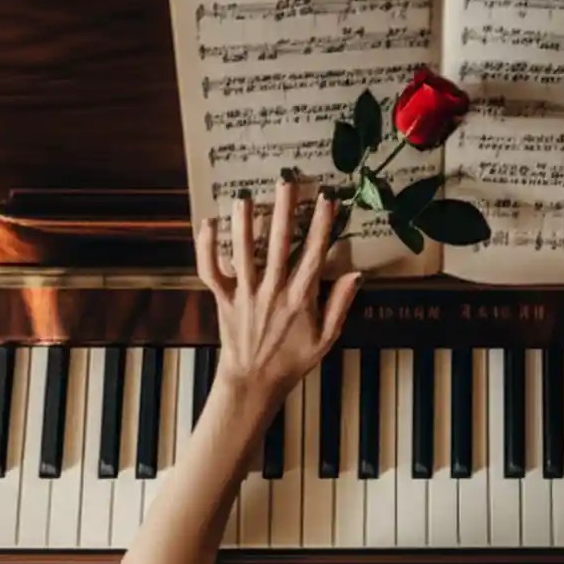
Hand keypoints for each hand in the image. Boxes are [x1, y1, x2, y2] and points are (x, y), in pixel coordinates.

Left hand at [195, 178, 362, 406]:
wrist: (253, 383)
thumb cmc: (292, 360)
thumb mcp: (327, 338)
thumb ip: (341, 304)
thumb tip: (357, 274)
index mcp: (300, 300)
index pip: (313, 255)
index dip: (321, 226)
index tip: (326, 198)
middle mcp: (272, 293)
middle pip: (278, 245)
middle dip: (283, 211)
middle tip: (287, 181)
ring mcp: (245, 295)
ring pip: (243, 254)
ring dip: (244, 224)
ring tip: (245, 195)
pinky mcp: (223, 300)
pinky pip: (211, 271)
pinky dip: (206, 248)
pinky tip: (207, 223)